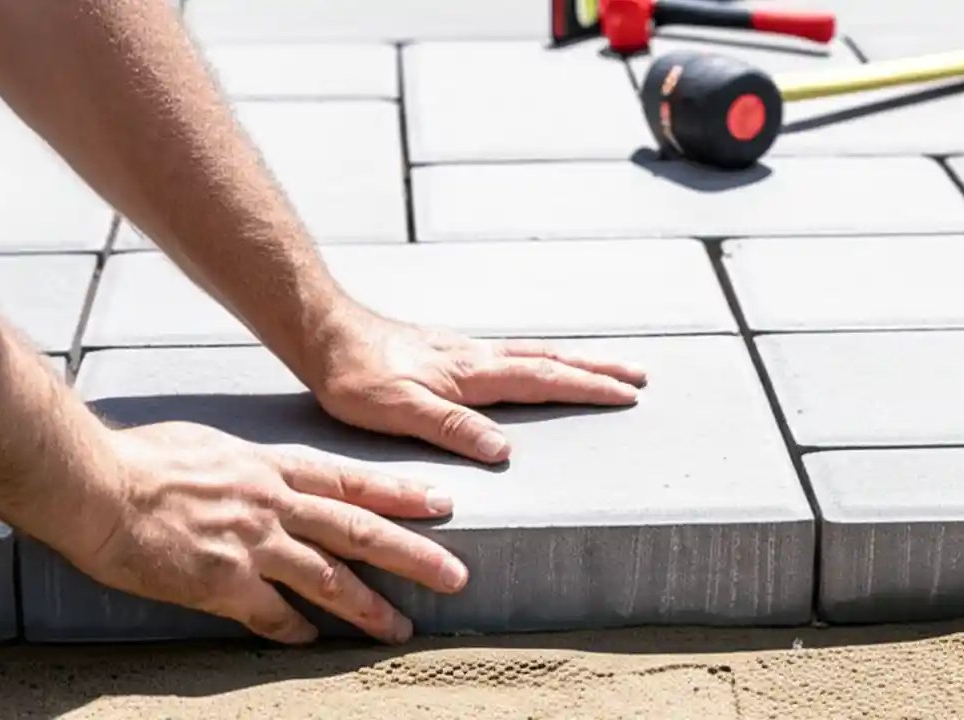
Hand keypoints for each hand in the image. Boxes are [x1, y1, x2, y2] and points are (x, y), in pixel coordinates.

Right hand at [72, 421, 465, 644]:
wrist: (97, 483)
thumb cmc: (145, 459)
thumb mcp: (213, 447)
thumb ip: (250, 469)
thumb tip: (264, 480)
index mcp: (272, 467)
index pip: (352, 481)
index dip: (400, 493)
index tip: (441, 501)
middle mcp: (273, 503)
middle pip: (359, 529)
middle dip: (413, 553)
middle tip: (455, 574)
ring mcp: (252, 544)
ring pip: (328, 578)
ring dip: (368, 607)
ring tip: (401, 627)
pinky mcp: (222, 582)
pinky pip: (271, 614)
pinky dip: (294, 630)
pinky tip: (312, 643)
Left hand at [306, 305, 647, 463]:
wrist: (324, 335)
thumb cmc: (355, 378)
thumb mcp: (399, 410)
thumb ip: (451, 427)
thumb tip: (503, 449)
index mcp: (472, 374)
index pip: (543, 380)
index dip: (588, 388)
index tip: (628, 394)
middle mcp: (476, 357)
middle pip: (550, 361)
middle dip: (597, 370)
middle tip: (638, 376)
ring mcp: (464, 352)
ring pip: (532, 354)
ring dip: (573, 361)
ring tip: (605, 368)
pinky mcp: (449, 353)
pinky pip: (511, 355)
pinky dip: (541, 359)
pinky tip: (537, 365)